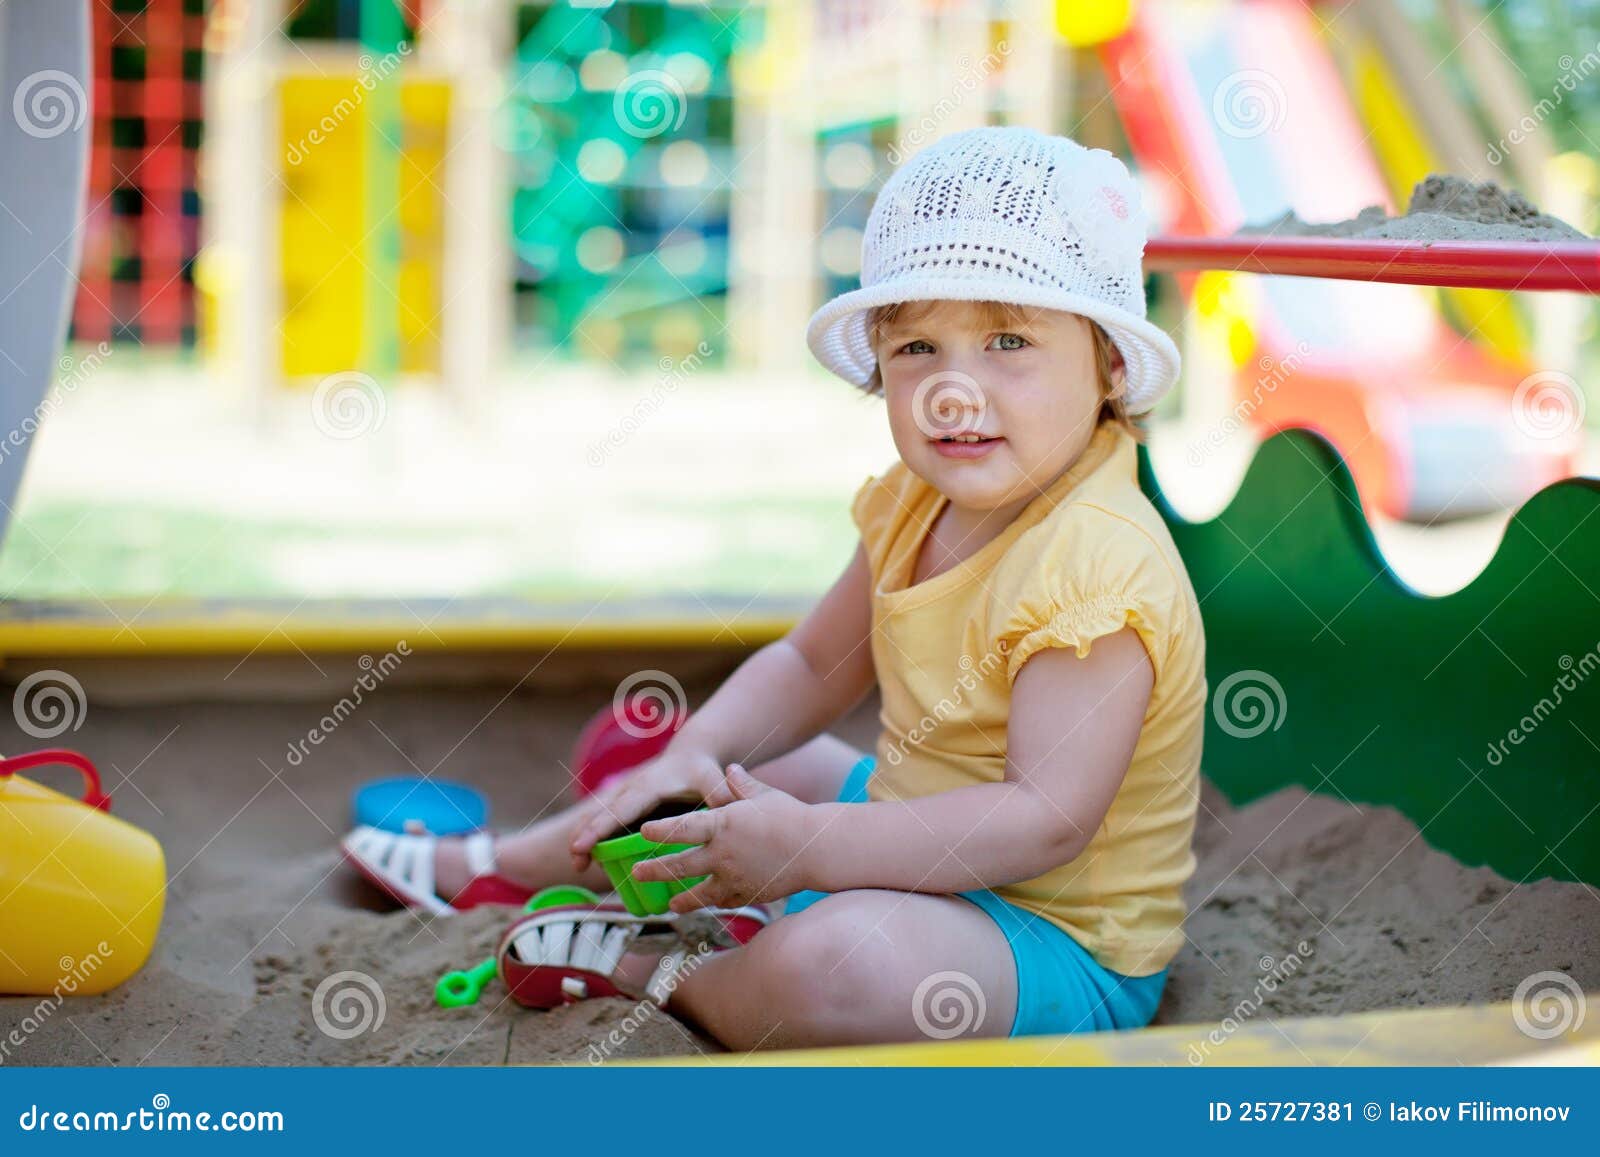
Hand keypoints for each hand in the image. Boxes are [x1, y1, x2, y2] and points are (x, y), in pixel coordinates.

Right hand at [568, 747, 725, 870]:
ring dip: (585, 840)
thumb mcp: (712, 778)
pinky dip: (595, 840)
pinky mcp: (627, 807)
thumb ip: (721, 794)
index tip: (583, 844)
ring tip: (577, 868)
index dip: (601, 827)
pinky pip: (607, 823)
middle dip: (585, 835)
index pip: (621, 809)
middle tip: (574, 861)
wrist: (691, 754)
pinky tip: (591, 863)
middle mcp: (631, 790)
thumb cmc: (701, 769)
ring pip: (599, 818)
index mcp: (648, 786)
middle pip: (602, 813)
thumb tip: (729, 810)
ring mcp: (626, 798)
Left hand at [632, 765, 815, 910]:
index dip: (659, 831)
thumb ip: (741, 785)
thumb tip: (730, 769)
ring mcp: (733, 878)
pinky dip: (713, 903)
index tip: (643, 832)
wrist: (816, 848)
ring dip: (680, 899)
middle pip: (679, 865)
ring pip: (698, 893)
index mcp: (723, 824)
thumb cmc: (791, 815)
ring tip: (668, 905)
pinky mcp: (747, 895)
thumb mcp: (764, 794)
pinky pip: (724, 902)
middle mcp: (722, 853)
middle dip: (654, 870)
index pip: (681, 828)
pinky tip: (707, 905)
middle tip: (635, 873)